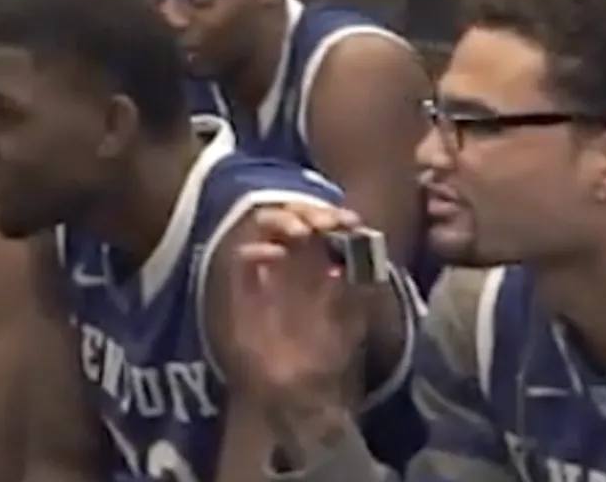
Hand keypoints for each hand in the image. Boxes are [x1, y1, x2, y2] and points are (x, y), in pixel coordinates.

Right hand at [226, 202, 368, 406]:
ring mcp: (267, 276)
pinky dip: (257, 252)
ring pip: (264, 227)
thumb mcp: (357, 317)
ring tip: (300, 230)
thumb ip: (358, 284)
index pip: (318, 222)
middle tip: (322, 222)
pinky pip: (244, 259)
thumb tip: (362, 247)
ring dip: (282, 220)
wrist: (304, 394)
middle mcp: (291, 265)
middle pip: (292, 216)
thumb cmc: (332, 358)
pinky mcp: (245, 293)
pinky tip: (275, 257)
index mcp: (318, 266)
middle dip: (306, 210)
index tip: (348, 221)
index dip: (331, 214)